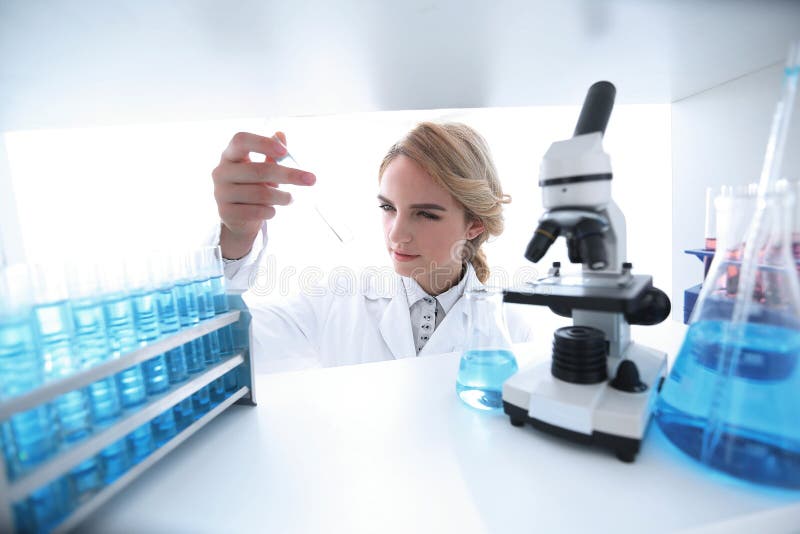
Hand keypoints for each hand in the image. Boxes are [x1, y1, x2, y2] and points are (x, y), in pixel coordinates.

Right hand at [212, 131, 315, 258]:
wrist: (239, 218)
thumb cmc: (254, 186)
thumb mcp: (264, 168)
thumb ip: (272, 153)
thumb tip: (281, 135)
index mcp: (230, 154)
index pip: (241, 140)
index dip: (263, 143)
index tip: (285, 151)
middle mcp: (221, 171)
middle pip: (258, 170)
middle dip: (288, 175)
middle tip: (311, 180)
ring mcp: (221, 192)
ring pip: (260, 193)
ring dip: (282, 197)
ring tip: (290, 198)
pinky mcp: (226, 212)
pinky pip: (256, 211)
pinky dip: (271, 211)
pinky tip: (273, 210)